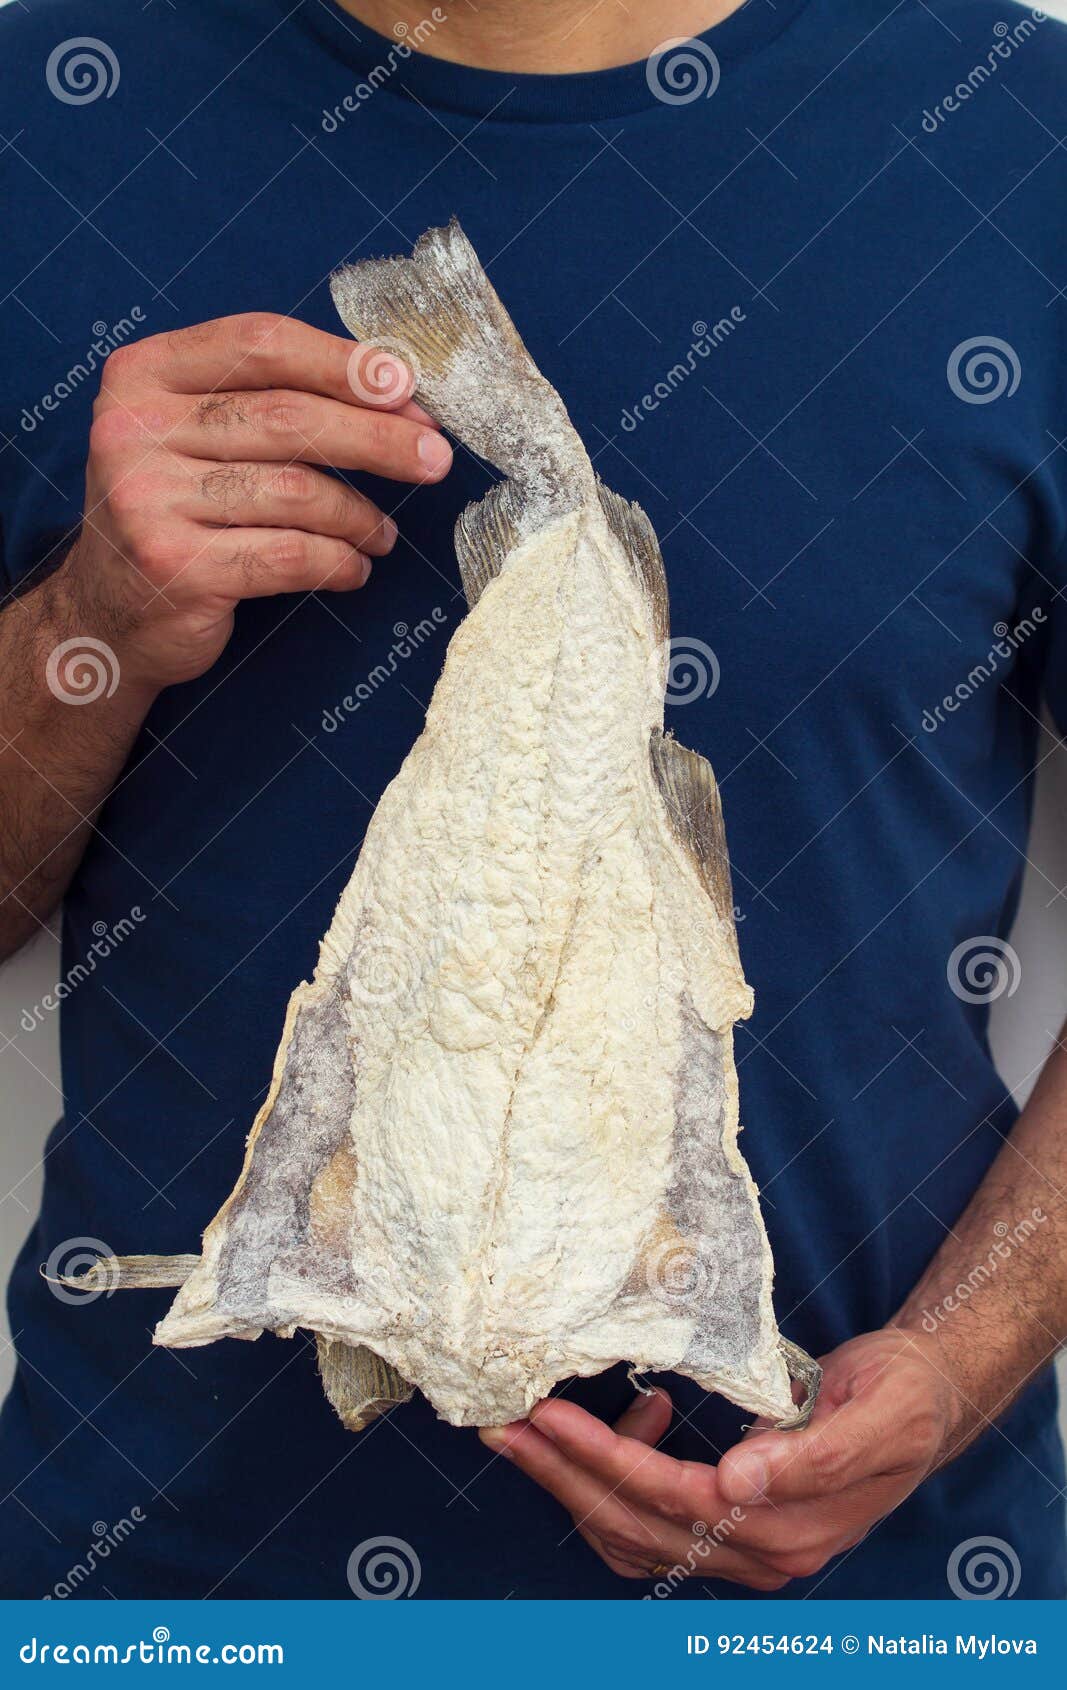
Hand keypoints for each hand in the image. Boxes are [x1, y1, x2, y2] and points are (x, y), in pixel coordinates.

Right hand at [62, 313, 451, 694]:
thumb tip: (394, 390)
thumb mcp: (195, 436)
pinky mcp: (175, 565)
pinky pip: (289, 554)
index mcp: (143, 374)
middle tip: (434, 457)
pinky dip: (338, 562)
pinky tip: (354, 569)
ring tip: (383, 534)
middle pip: (288, 416)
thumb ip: (264, 401)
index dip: (343, 362)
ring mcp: (150, 498)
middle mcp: (136, 428)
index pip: (260, 344)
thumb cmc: (176, 513)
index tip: (407, 386)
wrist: (107, 615)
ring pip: (296, 491)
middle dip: (377, 437)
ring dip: (360, 515)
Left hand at [479, 1328, 962, 1587]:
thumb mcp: (878, 1412)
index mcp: (790, 1528)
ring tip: (525, 1429)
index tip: (547, 1418)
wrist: (928, 1400)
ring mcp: (745, 1548)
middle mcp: (761, 1552)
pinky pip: (651, 1524)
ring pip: (631, 1532)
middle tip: (501, 1426)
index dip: (605, 1459)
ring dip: (572, 1482)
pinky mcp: (733, 1527)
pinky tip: (624, 1421)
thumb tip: (737, 1481)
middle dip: (562, 1474)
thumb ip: (812, 1454)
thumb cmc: (902, 1394)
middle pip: (634, 1524)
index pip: (671, 1499)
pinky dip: (616, 1482)